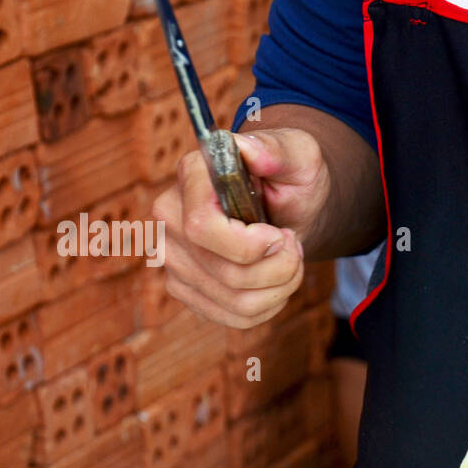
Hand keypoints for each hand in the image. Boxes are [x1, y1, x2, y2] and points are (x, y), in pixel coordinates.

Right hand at [152, 129, 330, 327]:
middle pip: (225, 273)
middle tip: (294, 246)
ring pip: (234, 300)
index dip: (250, 245)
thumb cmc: (291, 176)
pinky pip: (232, 317)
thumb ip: (277, 151)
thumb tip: (249, 150)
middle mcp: (169, 216)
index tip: (280, 235)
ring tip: (289, 261)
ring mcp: (171, 256)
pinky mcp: (184, 287)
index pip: (202, 228)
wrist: (286, 205)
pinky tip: (274, 282)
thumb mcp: (298, 154)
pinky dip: (268, 306)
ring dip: (279, 288)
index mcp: (190, 176)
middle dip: (279, 269)